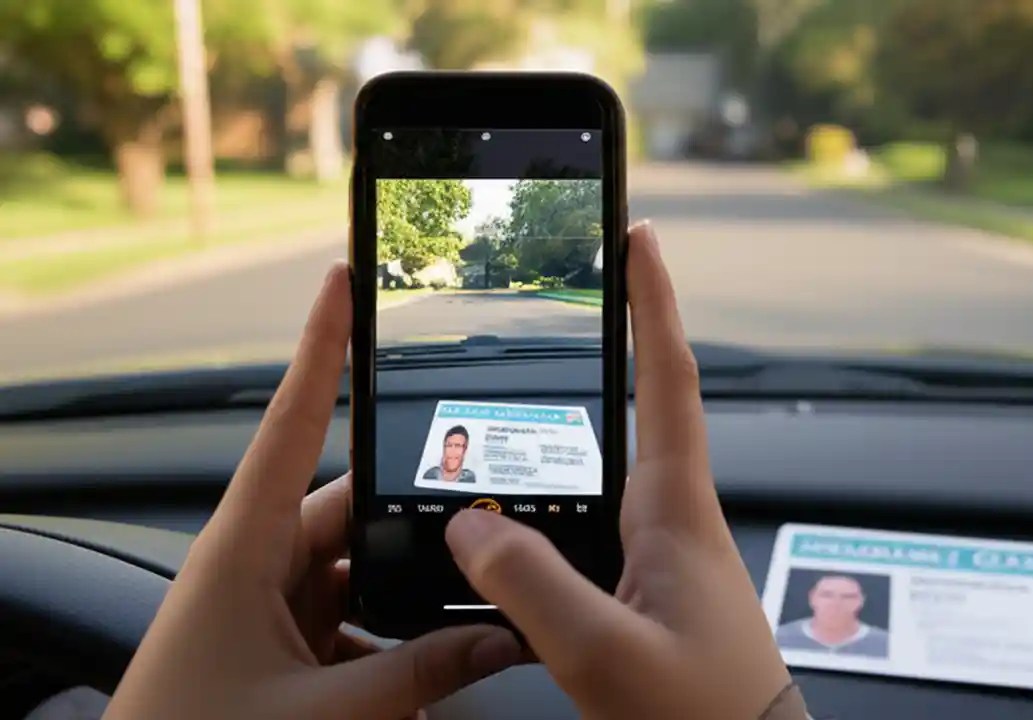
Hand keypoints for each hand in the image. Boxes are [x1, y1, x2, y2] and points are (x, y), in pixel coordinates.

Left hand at [105, 264, 520, 719]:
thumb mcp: (319, 713)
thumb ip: (417, 674)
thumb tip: (498, 640)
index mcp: (244, 545)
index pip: (294, 419)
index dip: (320, 344)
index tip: (343, 278)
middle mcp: (257, 560)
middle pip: (355, 511)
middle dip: (414, 534)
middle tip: (479, 541)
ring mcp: (268, 603)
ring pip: (359, 574)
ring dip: (403, 605)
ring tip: (452, 639)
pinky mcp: (279, 643)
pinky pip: (350, 621)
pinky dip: (387, 647)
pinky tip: (420, 681)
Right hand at [445, 223, 802, 719]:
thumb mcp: (607, 654)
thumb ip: (534, 588)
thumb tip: (470, 530)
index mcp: (678, 513)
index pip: (670, 380)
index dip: (654, 302)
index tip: (638, 236)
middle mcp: (673, 522)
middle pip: (635, 410)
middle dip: (605, 349)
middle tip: (567, 302)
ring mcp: (662, 557)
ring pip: (600, 476)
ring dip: (562, 443)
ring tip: (506, 424)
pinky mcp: (646, 593)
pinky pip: (587, 532)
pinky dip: (547, 517)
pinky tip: (511, 539)